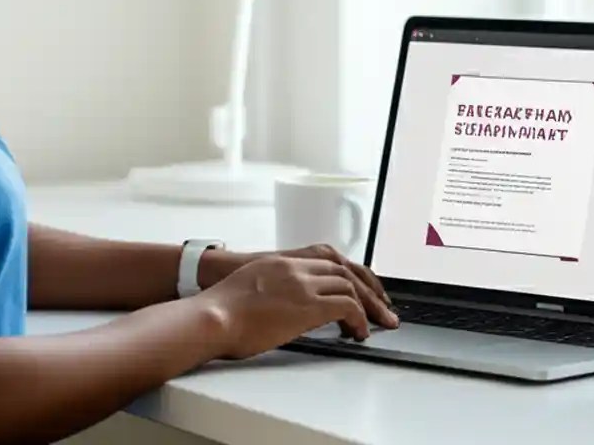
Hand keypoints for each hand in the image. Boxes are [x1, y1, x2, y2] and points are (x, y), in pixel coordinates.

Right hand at [200, 255, 396, 359]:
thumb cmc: (220, 310)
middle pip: (347, 271)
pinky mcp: (307, 305)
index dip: (351, 275)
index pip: (329, 259)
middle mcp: (295, 267)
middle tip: (383, 308)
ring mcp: (302, 284)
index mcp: (281, 262)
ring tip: (379, 324)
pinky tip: (359, 333)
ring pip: (352, 287)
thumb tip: (279, 309)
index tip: (363, 288)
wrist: (210, 316)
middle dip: (370, 289)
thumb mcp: (248, 288)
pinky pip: (347, 307)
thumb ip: (271, 290)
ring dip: (370, 307)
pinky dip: (359, 320)